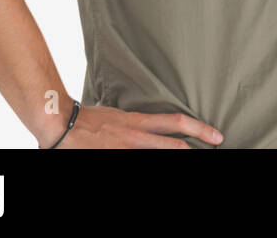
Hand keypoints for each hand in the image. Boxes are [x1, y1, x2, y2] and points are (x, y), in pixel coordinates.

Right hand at [41, 104, 223, 148]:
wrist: (61, 124)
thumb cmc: (88, 118)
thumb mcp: (118, 113)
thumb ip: (135, 121)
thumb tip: (149, 123)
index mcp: (137, 121)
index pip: (175, 122)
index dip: (199, 128)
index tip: (215, 135)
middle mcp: (135, 136)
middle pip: (173, 143)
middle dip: (196, 147)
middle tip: (216, 145)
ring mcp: (124, 150)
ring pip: (158, 155)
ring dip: (176, 155)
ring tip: (193, 157)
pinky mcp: (113, 158)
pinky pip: (137, 164)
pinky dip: (150, 162)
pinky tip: (157, 163)